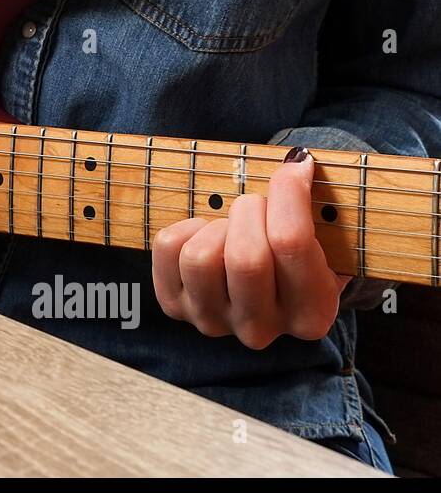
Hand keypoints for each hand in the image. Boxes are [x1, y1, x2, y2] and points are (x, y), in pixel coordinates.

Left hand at [150, 147, 349, 349]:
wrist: (263, 280)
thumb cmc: (296, 250)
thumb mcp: (323, 235)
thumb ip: (315, 204)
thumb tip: (297, 162)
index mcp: (311, 314)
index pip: (292, 244)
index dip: (289, 192)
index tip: (294, 166)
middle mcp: (262, 329)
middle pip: (245, 258)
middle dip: (249, 211)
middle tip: (256, 204)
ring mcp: (214, 321)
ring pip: (200, 258)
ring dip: (216, 225)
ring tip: (231, 226)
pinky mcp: (176, 306)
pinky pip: (169, 249)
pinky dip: (186, 228)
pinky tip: (207, 235)